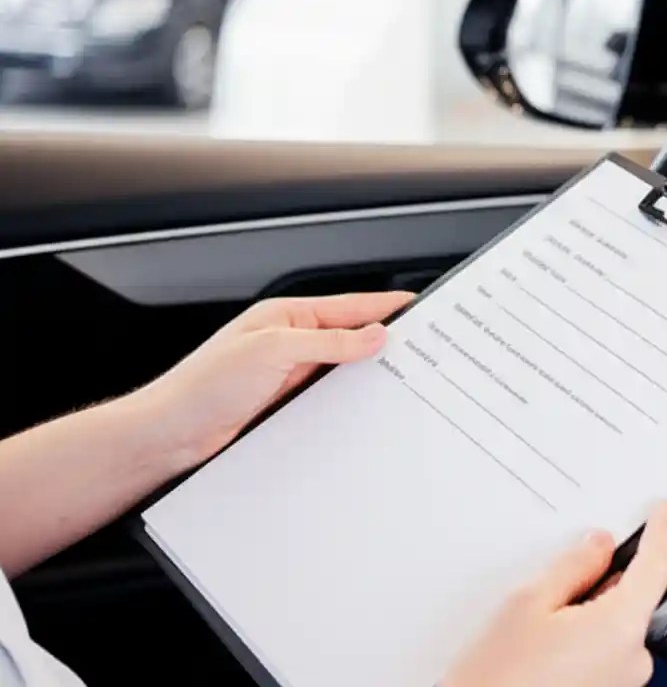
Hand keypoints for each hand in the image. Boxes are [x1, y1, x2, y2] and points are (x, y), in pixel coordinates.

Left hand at [136, 291, 414, 470]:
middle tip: (421, 345)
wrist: (171, 434)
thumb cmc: (203, 386)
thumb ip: (327, 343)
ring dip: (368, 372)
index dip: (386, 306)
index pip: (349, 307)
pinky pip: (329, 396)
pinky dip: (350, 398)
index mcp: (286, 316)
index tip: (418, 306)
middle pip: (350, 337)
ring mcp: (288, 374)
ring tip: (403, 375)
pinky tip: (366, 405)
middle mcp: (289, 342)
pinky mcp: (285, 404)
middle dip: (384, 339)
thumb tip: (371, 337)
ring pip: (342, 369)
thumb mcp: (273, 351)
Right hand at [443, 501, 666, 686]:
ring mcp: (624, 681)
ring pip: (618, 626)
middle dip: (605, 580)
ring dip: (592, 613)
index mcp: (621, 627)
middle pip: (633, 598)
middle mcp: (633, 659)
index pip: (655, 566)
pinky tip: (549, 646)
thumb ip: (573, 567)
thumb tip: (599, 548)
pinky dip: (588, 639)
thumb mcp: (529, 603)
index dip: (661, 532)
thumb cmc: (501, 679)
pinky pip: (609, 652)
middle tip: (561, 582)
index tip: (663, 512)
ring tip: (542, 626)